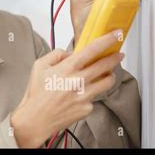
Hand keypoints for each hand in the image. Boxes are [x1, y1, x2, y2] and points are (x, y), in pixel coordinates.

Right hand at [10, 29, 123, 147]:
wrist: (35, 119)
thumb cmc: (36, 94)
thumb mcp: (39, 66)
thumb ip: (55, 55)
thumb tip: (69, 53)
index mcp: (67, 68)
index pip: (92, 50)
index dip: (107, 40)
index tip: (115, 35)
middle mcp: (78, 81)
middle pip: (105, 65)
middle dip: (115, 58)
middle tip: (118, 55)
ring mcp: (84, 96)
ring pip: (107, 82)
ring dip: (109, 75)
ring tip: (106, 74)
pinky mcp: (87, 108)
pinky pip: (95, 97)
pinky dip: (91, 93)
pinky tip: (82, 94)